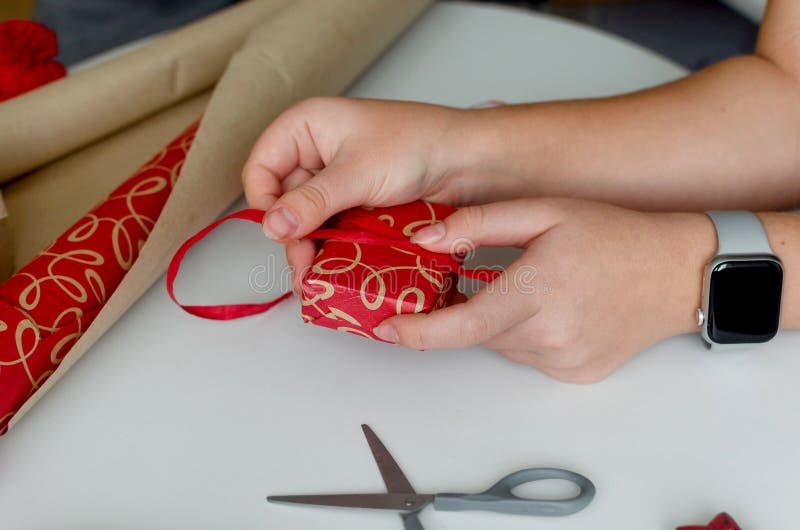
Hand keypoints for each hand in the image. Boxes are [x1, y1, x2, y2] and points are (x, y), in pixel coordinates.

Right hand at [242, 97, 485, 291]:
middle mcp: (315, 152)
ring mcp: (336, 180)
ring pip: (306, 221)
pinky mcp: (355, 203)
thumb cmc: (417, 147)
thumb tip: (272, 227)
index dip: (266, 203)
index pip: (260, 169)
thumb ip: (312, 202)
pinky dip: (332, 249)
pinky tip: (333, 272)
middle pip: (281, 202)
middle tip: (304, 269)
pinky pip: (331, 229)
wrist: (468, 161)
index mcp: (305, 127)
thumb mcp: (358, 174)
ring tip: (316, 280)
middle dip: (291, 236)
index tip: (284, 232)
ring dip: (310, 249)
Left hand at [373, 198, 716, 382]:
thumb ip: (478, 225)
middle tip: (491, 276)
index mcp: (536, 294)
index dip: (416, 332)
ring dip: (501, 320)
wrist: (677, 272)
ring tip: (535, 286)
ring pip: (502, 345)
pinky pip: (529, 356)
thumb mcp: (543, 212)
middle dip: (469, 308)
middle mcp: (549, 337)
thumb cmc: (614, 236)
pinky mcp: (576, 374)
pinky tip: (554, 308)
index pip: (460, 326)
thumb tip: (425, 239)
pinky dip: (526, 334)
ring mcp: (564, 361)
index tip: (385, 329)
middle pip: (478, 332)